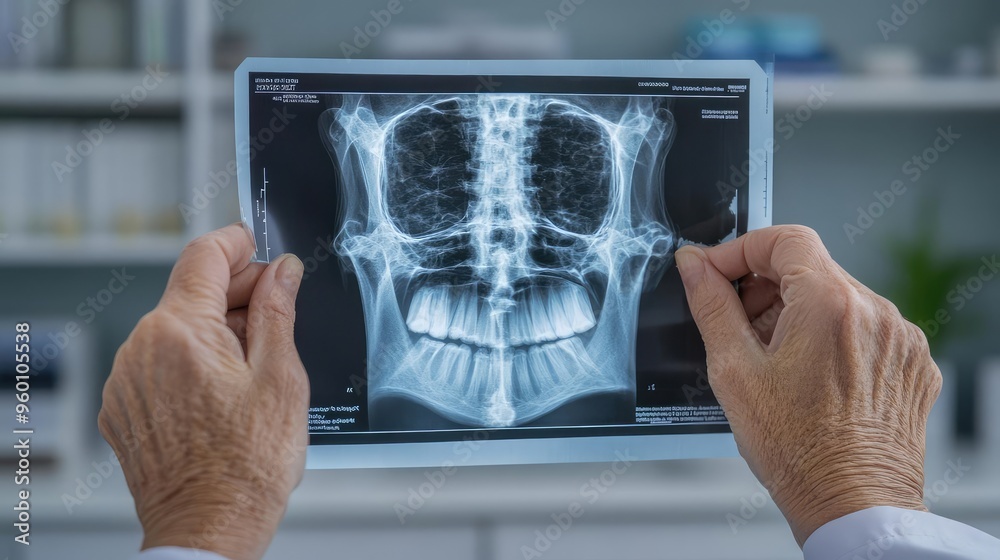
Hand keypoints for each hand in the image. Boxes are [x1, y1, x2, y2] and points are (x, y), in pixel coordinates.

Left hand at [98, 224, 308, 559]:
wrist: (209, 528)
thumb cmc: (247, 465)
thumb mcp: (281, 377)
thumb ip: (277, 311)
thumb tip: (281, 271)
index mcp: (179, 331)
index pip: (203, 254)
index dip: (237, 242)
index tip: (259, 246)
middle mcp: (141, 348)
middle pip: (190, 292)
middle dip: (235, 294)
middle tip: (277, 316)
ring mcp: (127, 380)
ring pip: (175, 328)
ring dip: (214, 331)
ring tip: (254, 369)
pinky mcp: (125, 408)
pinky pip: (159, 362)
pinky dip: (191, 361)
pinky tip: (224, 392)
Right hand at [675, 225, 941, 545]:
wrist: (851, 504)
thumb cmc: (795, 449)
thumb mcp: (733, 370)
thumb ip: (711, 304)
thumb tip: (694, 265)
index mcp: (830, 304)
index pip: (784, 238)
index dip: (742, 250)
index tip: (717, 273)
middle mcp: (875, 312)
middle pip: (811, 268)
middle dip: (766, 289)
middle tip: (741, 328)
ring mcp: (900, 337)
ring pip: (838, 297)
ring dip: (799, 313)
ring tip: (776, 361)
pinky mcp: (912, 362)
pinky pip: (866, 327)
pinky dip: (833, 337)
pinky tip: (810, 377)